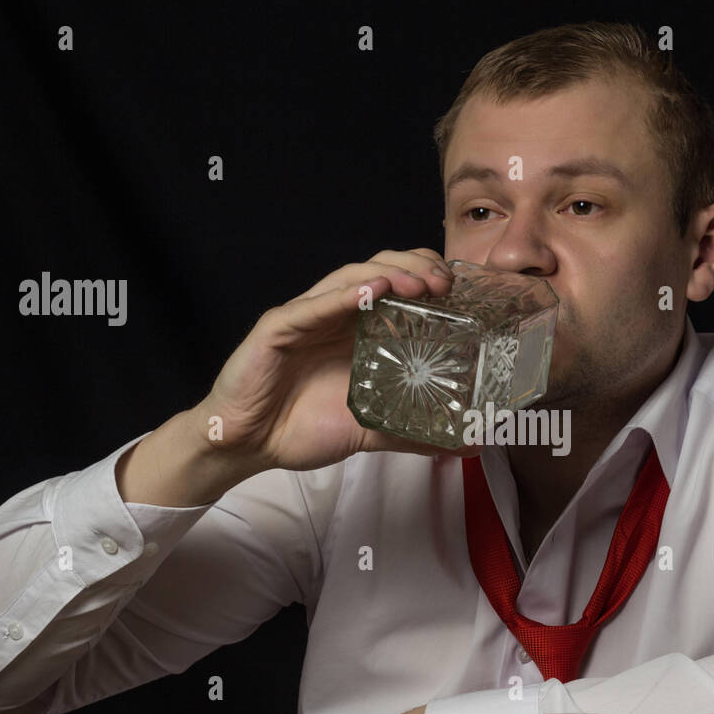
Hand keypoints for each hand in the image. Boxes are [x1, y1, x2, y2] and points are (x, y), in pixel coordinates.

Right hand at [194, 249, 469, 476]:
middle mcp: (333, 315)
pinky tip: (372, 289)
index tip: (460, 291)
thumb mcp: (371, 430)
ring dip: (388, 274)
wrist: (248, 446)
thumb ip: (414, 432)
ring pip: (349, 278)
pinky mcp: (277, 328)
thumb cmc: (301, 428)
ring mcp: (305, 317)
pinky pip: (312, 306)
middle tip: (446, 283)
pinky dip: (344, 295)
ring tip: (420, 282)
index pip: (396, 286)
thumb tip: (465, 444)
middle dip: (415, 268)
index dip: (427, 278)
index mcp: (355, 330)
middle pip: (378, 270)